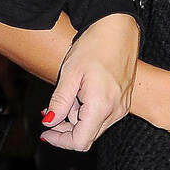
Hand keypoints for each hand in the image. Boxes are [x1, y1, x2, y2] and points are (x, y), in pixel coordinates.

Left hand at [39, 13, 138, 151]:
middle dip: (65, 130)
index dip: (60, 141)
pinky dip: (88, 112)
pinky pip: (104, 115)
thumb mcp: (70, 73)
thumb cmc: (95, 46)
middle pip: (87, 136)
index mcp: (102, 105)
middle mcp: (116, 110)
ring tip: (65, 98)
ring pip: (95, 126)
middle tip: (49, 114)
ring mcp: (122, 106)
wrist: (118, 29)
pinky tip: (79, 96)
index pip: (80, 141)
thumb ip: (60, 102)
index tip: (46, 132)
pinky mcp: (124, 100)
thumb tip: (50, 123)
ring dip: (76, 120)